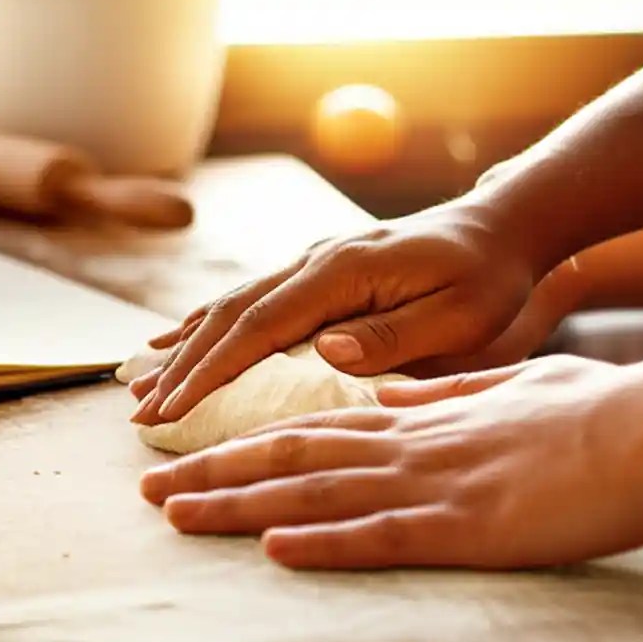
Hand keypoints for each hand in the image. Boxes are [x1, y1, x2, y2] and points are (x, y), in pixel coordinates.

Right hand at [125, 256, 586, 400]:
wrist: (502, 228)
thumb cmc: (489, 279)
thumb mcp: (461, 316)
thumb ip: (395, 336)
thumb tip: (326, 352)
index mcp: (343, 274)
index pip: (259, 329)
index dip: (209, 372)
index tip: (170, 411)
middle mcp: (314, 261)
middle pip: (230, 317)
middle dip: (182, 367)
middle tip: (140, 414)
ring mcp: (311, 262)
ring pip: (230, 305)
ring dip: (185, 346)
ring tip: (141, 385)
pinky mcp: (317, 271)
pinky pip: (249, 298)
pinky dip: (208, 322)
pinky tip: (179, 338)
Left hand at [138, 355, 642, 569]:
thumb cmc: (593, 411)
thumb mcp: (507, 388)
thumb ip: (445, 393)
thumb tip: (393, 395)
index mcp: (419, 422)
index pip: (313, 431)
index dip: (246, 443)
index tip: (195, 453)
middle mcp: (409, 448)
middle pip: (292, 459)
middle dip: (214, 474)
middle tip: (149, 488)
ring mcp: (434, 485)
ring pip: (315, 494)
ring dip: (240, 505)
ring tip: (175, 513)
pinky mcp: (467, 525)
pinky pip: (382, 536)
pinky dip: (323, 543)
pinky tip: (273, 548)